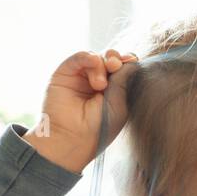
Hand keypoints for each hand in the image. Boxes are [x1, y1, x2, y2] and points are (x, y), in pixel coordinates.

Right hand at [22, 49, 138, 173]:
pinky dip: (88, 57)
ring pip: (97, 57)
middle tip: (116, 66)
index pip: (124, 67)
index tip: (131, 62)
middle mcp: (98, 81)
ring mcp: (81, 76)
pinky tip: (93, 64)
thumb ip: (124, 80)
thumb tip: (131, 59)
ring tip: (100, 85)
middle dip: (116, 59)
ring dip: (102, 64)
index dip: (128, 61)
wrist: (72, 139)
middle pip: (111, 58)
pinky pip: (79, 56)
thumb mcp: (119, 104)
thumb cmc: (98, 128)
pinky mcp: (65, 73)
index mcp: (114, 90)